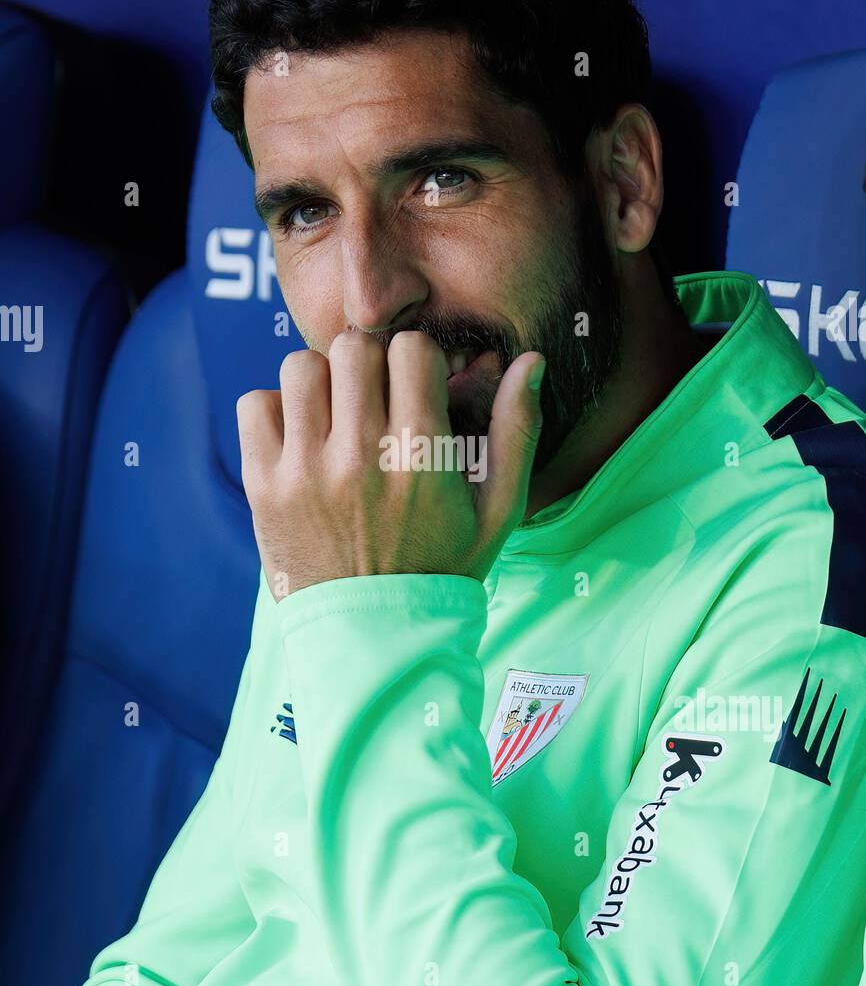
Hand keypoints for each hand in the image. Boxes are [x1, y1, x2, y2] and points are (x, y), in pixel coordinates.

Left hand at [236, 330, 544, 599]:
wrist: (377, 639)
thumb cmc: (445, 566)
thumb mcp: (498, 509)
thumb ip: (517, 431)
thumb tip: (532, 360)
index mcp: (421, 456)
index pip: (411, 349)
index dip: (416, 359)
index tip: (415, 387)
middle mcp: (360, 457)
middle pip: (353, 347)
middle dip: (369, 363)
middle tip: (373, 396)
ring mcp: (305, 471)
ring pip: (300, 367)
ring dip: (321, 381)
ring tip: (335, 415)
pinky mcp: (262, 487)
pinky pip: (255, 405)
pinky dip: (275, 411)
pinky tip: (300, 438)